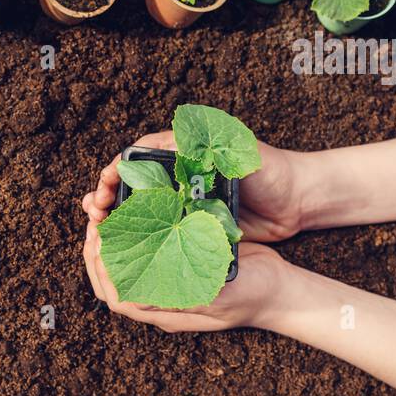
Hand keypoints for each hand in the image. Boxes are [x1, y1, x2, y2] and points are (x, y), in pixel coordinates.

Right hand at [81, 131, 305, 242]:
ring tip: (102, 233)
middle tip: (96, 215)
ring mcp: (184, 199)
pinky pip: (161, 229)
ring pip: (141, 209)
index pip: (134, 158)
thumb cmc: (270, 169)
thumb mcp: (235, 150)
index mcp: (181, 151)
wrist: (299, 200)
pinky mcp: (194, 222)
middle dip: (108, 198)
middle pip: (129, 184)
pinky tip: (131, 249)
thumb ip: (203, 146)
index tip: (104, 189)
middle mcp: (177, 174)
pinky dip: (144, 237)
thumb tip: (164, 146)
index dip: (113, 173)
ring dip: (120, 220)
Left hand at [83, 224, 294, 331]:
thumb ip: (183, 301)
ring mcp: (170, 281)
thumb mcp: (220, 298)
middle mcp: (161, 299)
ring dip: (110, 244)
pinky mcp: (180, 262)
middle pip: (113, 283)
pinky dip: (133, 236)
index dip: (102, 272)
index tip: (98, 244)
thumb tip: (140, 301)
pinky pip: (146, 253)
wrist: (280, 289)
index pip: (118, 298)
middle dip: (97, 255)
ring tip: (105, 217)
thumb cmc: (254, 295)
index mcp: (166, 311)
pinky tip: (132, 216)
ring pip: (126, 267)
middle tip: (95, 225)